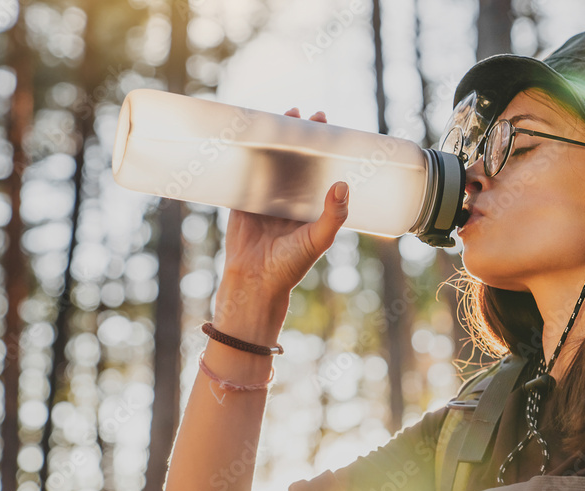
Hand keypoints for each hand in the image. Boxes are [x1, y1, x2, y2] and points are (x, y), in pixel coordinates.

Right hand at [221, 109, 349, 297]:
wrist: (254, 282)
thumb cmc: (290, 266)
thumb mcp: (318, 239)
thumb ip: (333, 215)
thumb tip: (342, 183)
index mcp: (310, 208)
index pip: (319, 171)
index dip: (324, 150)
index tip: (329, 127)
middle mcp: (290, 201)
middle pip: (296, 161)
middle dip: (300, 138)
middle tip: (305, 115)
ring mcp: (265, 199)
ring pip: (272, 163)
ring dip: (275, 140)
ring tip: (281, 116)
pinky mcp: (242, 201)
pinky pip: (245, 173)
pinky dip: (247, 155)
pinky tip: (249, 136)